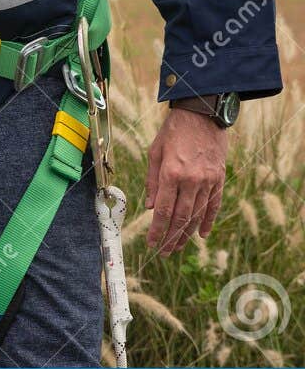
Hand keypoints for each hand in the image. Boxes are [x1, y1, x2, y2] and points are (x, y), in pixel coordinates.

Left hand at [145, 106, 229, 254]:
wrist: (201, 116)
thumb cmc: (172, 132)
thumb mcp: (154, 152)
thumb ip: (152, 181)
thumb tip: (149, 207)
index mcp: (170, 173)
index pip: (162, 210)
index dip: (157, 230)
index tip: (152, 243)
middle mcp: (190, 180)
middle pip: (180, 217)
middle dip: (171, 237)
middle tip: (164, 252)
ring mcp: (207, 181)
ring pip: (196, 214)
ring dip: (186, 234)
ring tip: (178, 247)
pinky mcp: (218, 179)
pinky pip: (213, 205)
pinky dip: (207, 221)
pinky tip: (201, 234)